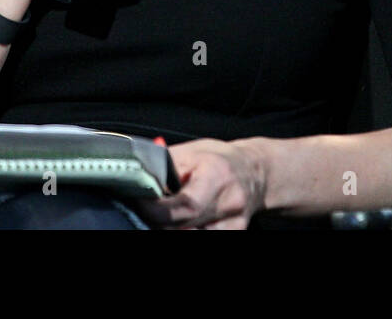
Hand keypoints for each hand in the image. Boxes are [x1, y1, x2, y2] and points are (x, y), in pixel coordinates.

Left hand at [134, 138, 267, 229]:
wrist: (254, 171)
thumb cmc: (219, 159)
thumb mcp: (190, 152)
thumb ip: (163, 167)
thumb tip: (137, 180)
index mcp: (217, 177)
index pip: (185, 207)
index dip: (155, 210)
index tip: (138, 201)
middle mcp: (229, 204)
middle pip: (183, 228)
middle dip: (158, 221)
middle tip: (146, 209)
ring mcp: (234, 224)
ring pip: (191, 236)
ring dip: (172, 229)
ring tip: (166, 215)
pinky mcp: (235, 234)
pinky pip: (201, 238)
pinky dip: (187, 232)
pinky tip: (182, 223)